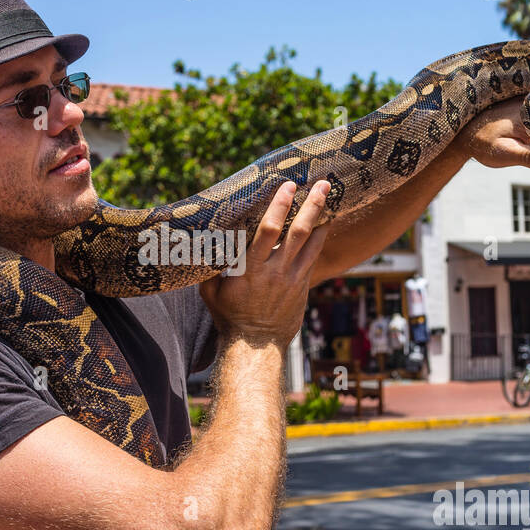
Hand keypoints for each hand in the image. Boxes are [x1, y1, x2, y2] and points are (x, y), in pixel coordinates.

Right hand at [199, 180, 331, 346]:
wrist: (255, 346)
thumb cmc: (229, 316)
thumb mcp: (211, 291)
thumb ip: (210, 265)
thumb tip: (199, 240)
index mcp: (251, 269)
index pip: (268, 230)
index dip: (279, 206)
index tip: (288, 186)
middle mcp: (276, 271)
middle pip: (298, 232)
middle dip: (311, 205)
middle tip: (322, 183)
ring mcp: (293, 280)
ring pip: (312, 244)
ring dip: (322, 219)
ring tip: (330, 198)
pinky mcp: (302, 287)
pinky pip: (314, 258)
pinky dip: (320, 239)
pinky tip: (325, 225)